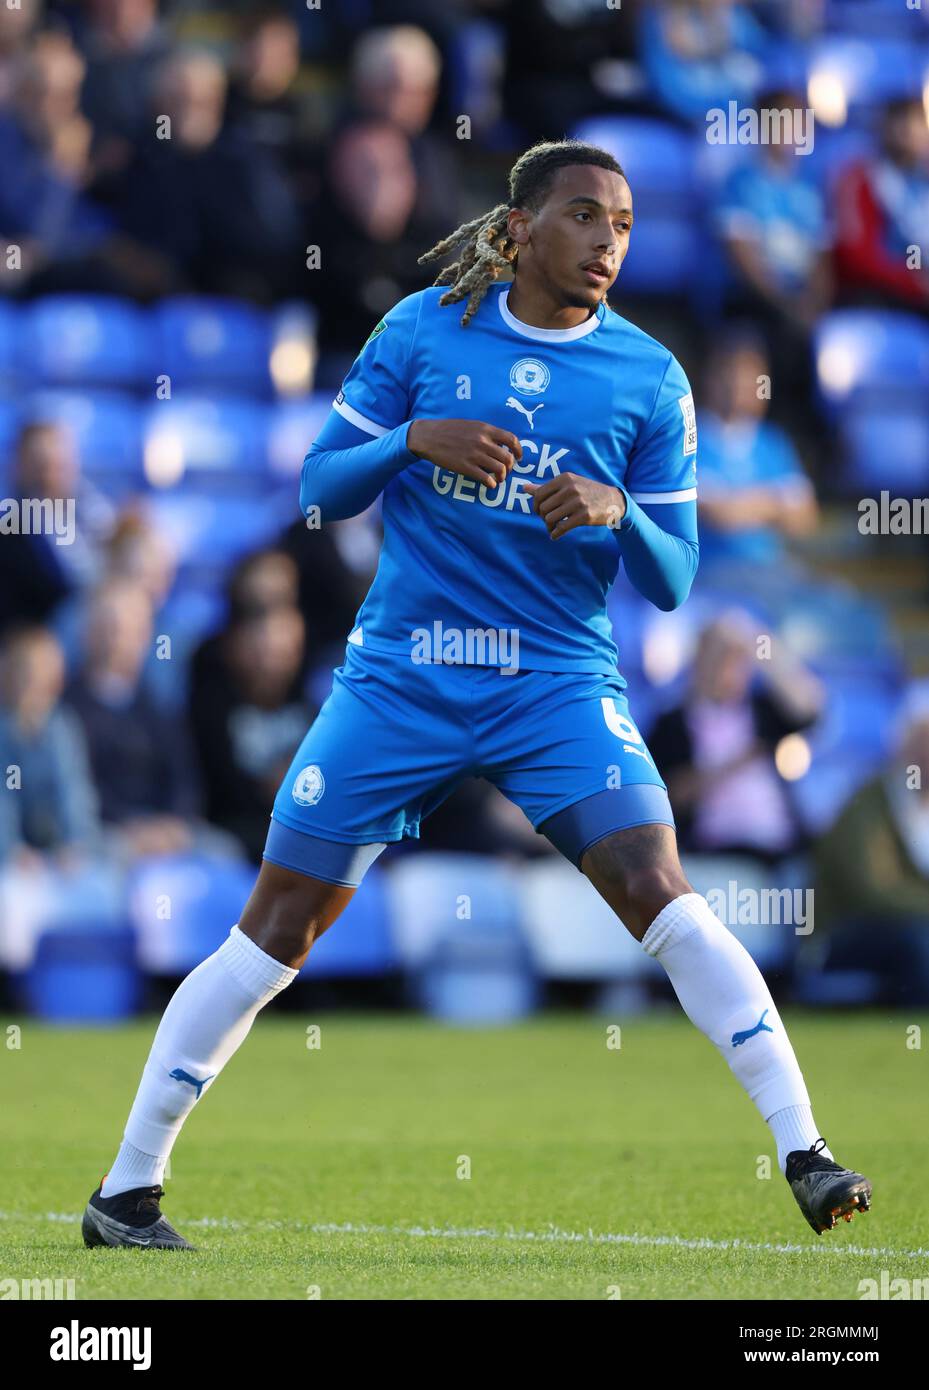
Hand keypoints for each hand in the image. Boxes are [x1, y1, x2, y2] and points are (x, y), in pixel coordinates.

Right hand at [406, 418, 521, 488]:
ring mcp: (474, 455)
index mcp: (485, 429)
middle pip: (508, 458)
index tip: (518, 458)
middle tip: (505, 471)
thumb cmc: (449, 430)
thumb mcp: (471, 424)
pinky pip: (486, 479)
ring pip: (499, 470)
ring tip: (497, 479)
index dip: (518, 451)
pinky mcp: (465, 467)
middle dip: (510, 468)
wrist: (428, 437)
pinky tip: (489, 484)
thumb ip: (486, 433)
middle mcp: (482, 441)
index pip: (511, 439)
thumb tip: (501, 444)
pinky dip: (491, 484)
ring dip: (501, 477)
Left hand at [525, 473, 625, 539]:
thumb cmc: (587, 492)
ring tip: (552, 528)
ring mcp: (578, 502)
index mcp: (565, 478)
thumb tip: (523, 487)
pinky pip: (561, 528)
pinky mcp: (584, 516)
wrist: (613, 500)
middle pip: (543, 508)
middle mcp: (570, 488)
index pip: (539, 494)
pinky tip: (555, 535)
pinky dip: (555, 534)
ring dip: (548, 527)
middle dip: (542, 517)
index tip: (540, 512)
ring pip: (550, 518)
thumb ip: (546, 487)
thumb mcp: (569, 485)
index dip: (536, 506)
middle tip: (548, 521)